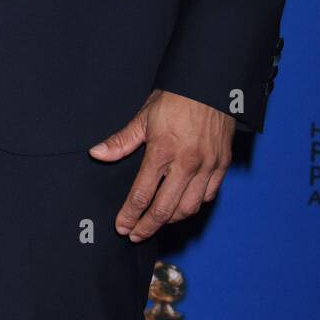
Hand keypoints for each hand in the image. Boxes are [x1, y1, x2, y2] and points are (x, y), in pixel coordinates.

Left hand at [90, 89, 234, 241]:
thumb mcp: (143, 117)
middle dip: (147, 226)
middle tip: (135, 235)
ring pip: (188, 208)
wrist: (209, 84)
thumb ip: (121, 141)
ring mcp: (207, 166)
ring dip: (170, 220)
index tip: (122, 227)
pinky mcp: (222, 166)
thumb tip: (97, 154)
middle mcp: (186, 163)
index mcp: (162, 151)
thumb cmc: (175, 99)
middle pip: (165, 209)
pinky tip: (182, 206)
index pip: (142, 194)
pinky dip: (193, 206)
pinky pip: (207, 196)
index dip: (130, 215)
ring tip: (156, 222)